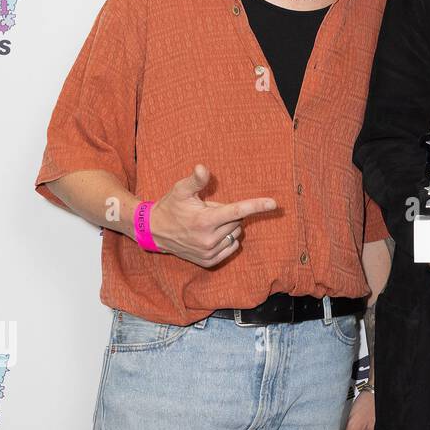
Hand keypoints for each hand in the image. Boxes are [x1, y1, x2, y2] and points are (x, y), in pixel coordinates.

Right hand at [147, 164, 277, 267]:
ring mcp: (209, 253)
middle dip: (229, 214)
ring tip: (207, 224)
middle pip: (237, 221)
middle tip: (209, 212)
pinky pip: (232, 247)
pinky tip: (211, 235)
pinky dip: (227, 239)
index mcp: (205, 221)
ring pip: (235, 234)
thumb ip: (195, 180)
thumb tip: (203, 168)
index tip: (274, 203)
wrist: (155, 232)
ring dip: (228, 227)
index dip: (257, 205)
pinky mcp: (209, 262)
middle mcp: (209, 239)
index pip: (237, 211)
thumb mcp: (180, 190)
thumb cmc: (170, 207)